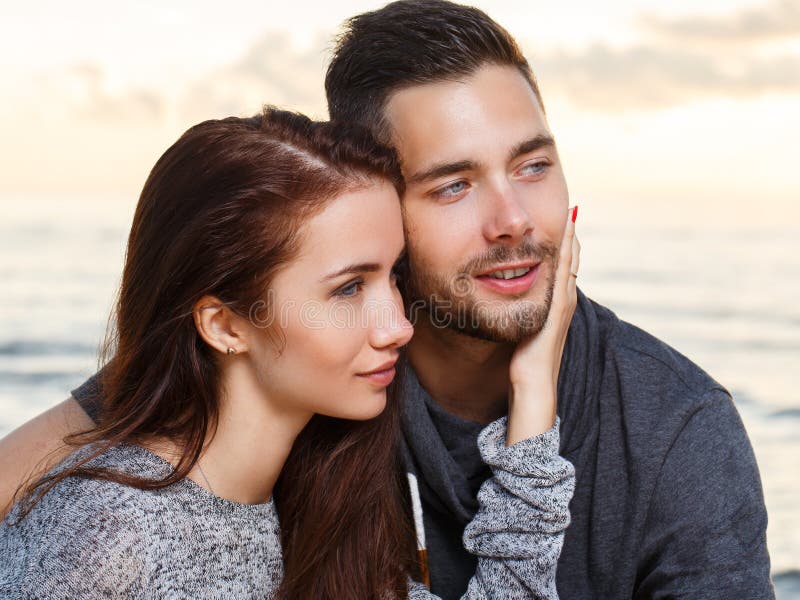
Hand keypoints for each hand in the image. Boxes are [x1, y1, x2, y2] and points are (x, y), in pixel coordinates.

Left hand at [507, 206, 579, 444]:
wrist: (533, 392)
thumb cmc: (524, 370)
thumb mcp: (521, 337)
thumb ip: (517, 323)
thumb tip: (501, 308)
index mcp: (555, 310)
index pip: (561, 271)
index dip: (561, 247)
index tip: (559, 223)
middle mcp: (563, 305)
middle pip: (570, 263)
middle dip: (569, 237)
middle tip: (572, 210)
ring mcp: (563, 308)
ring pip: (570, 266)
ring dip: (571, 241)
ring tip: (572, 215)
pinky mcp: (558, 313)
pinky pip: (564, 276)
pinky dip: (567, 256)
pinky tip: (565, 238)